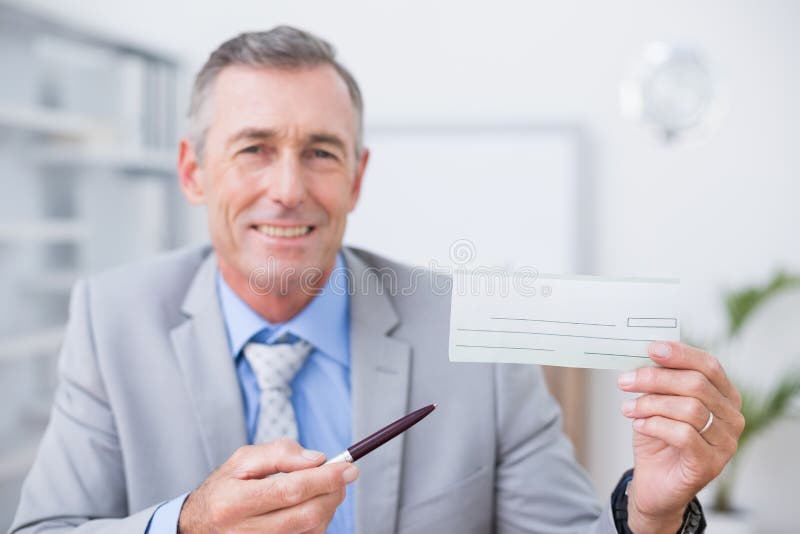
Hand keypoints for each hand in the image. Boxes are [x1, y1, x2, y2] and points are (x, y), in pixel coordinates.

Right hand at [178, 438, 357, 533]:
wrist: (200, 526)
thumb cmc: (225, 489)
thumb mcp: (243, 461)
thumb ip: (279, 454)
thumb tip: (317, 460)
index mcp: (234, 502)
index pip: (290, 490)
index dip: (325, 479)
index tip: (349, 468)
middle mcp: (244, 531)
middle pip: (306, 515)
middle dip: (332, 493)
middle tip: (342, 475)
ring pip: (311, 531)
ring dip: (327, 507)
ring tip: (321, 489)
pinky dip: (317, 522)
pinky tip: (310, 507)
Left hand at [617, 341, 743, 532]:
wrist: (654, 482)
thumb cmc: (658, 438)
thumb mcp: (657, 402)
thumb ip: (660, 379)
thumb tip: (645, 353)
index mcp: (724, 396)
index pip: (709, 366)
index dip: (680, 354)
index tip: (650, 348)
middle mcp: (732, 418)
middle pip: (697, 385)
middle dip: (655, 378)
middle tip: (625, 381)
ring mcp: (726, 443)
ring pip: (690, 409)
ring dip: (651, 404)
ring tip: (628, 408)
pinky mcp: (710, 464)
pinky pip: (684, 435)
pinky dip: (656, 425)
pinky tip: (639, 425)